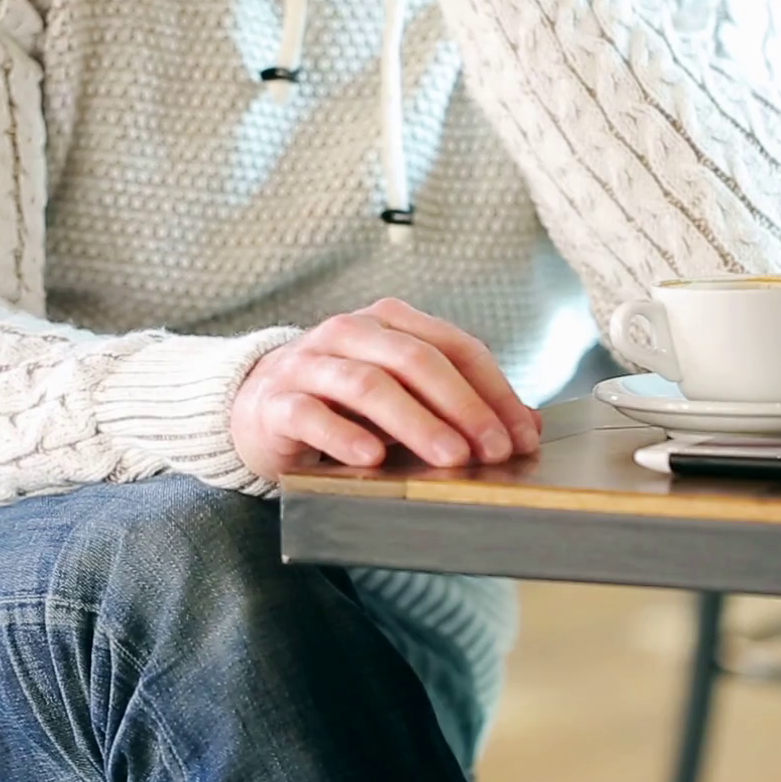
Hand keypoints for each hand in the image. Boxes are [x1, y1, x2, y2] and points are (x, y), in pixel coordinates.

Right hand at [231, 298, 543, 480]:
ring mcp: (310, 364)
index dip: (495, 391)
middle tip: (494, 450)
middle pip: (416, 361)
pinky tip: (372, 458)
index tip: (522, 436)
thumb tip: (526, 429)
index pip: (455, 347)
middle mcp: (350, 333)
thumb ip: (457, 404)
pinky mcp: (277, 403)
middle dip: (462, 407)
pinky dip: (344, 436)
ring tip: (450, 457)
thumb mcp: (402, 395)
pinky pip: (311, 415)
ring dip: (416, 423)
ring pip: (368, 385)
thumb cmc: (343, 404)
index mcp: (390, 323)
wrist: (254, 409)